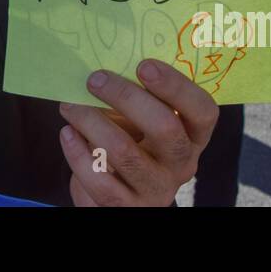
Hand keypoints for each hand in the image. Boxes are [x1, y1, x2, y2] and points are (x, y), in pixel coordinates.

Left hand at [57, 59, 218, 206]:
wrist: (120, 195)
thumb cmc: (132, 143)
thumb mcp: (143, 122)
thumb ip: (137, 98)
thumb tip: (104, 63)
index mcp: (192, 137)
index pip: (203, 111)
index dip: (177, 86)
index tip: (143, 65)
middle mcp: (181, 165)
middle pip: (166, 128)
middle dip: (126, 97)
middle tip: (95, 79)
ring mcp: (156, 190)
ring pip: (125, 152)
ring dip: (91, 121)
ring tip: (70, 105)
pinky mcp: (126, 208)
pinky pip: (100, 181)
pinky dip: (78, 153)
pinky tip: (68, 133)